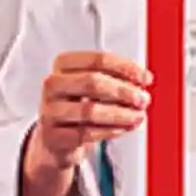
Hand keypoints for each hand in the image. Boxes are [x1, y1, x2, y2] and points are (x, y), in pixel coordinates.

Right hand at [28, 51, 151, 171]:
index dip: (126, 68)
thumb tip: (141, 82)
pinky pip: (86, 133)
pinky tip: (123, 128)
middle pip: (92, 83)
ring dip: (120, 114)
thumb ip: (115, 79)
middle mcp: (53, 85)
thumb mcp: (92, 85)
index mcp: (63, 64)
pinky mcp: (53, 135)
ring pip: (90, 111)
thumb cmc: (78, 105)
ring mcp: (50, 110)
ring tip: (137, 116)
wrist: (56, 136)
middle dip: (124, 92)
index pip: (98, 59)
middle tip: (142, 99)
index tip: (145, 78)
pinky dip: (110, 131)